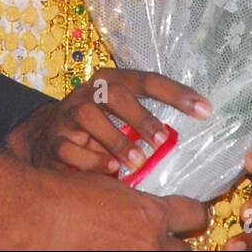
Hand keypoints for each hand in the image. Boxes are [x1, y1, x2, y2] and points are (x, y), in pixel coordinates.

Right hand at [6, 67, 209, 174]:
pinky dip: (91, 160)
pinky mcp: (55, 139)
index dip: (176, 93)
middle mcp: (89, 93)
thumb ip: (146, 124)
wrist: (47, 137)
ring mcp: (69, 115)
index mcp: (111, 82)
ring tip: (138, 161)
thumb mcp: (121, 118)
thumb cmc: (98, 129)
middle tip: (163, 140)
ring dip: (116, 139)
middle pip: (115, 94)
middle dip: (141, 116)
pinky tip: (110, 171)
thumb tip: (189, 140)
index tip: (205, 110)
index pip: (146, 80)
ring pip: (89, 117)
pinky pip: (70, 147)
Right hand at [29, 169, 209, 249]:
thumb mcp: (109, 188)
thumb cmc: (65, 195)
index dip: (198, 213)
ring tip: (141, 243)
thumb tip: (146, 211)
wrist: (37, 215)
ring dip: (158, 251)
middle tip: (171, 238)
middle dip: (179, 243)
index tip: (196, 214)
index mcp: (150, 215)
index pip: (195, 215)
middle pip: (186, 250)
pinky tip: (115, 248)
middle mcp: (148, 244)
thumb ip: (135, 202)